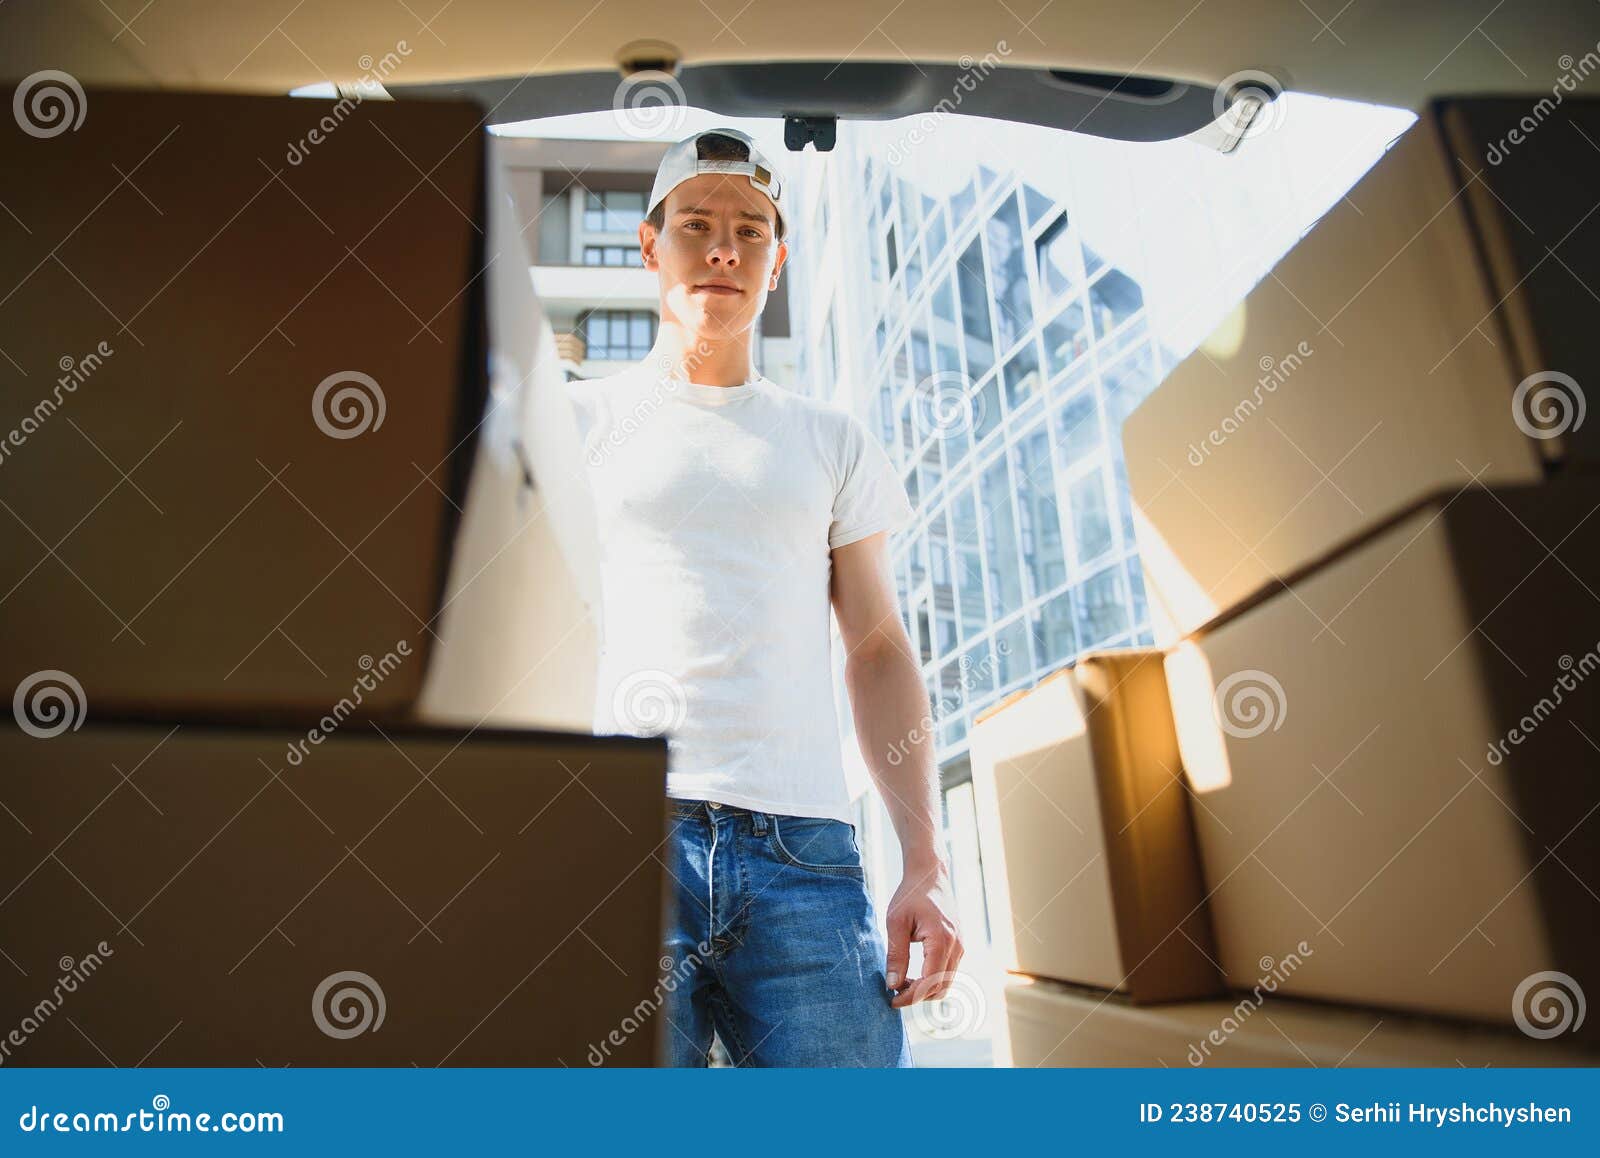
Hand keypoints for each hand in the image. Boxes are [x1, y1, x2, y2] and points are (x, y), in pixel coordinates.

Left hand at [884, 862, 962, 1007]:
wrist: (930, 876)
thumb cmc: (910, 895)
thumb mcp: (896, 923)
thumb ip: (896, 954)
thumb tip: (892, 985)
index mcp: (941, 940)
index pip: (929, 982)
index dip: (910, 997)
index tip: (892, 1000)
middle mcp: (956, 946)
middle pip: (940, 988)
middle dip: (917, 996)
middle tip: (893, 991)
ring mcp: (960, 947)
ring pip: (945, 983)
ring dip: (924, 989)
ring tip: (900, 981)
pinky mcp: (958, 946)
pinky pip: (947, 972)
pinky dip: (931, 980)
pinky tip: (911, 973)